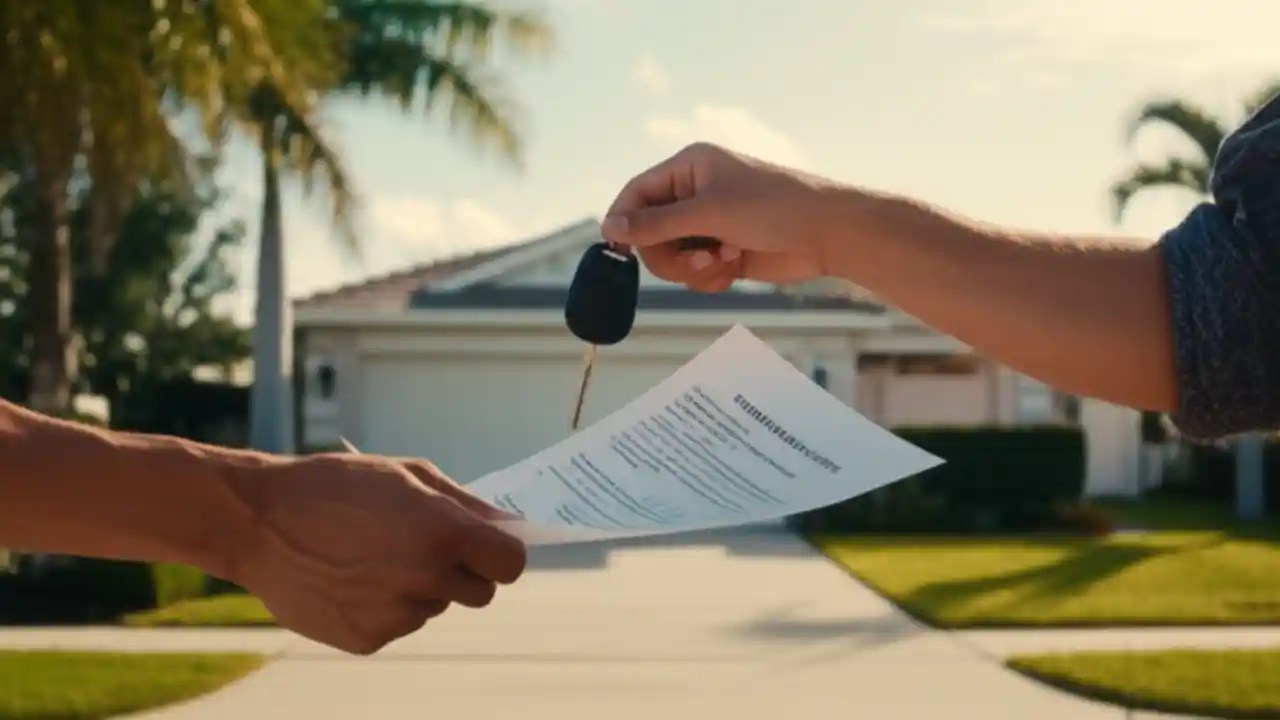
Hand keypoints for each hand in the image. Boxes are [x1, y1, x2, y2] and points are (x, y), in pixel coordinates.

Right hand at [225, 454, 525, 654]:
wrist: (256, 521)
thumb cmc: (336, 487)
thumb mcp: (407, 475)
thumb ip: (465, 504)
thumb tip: (508, 526)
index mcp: (443, 533)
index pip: (511, 564)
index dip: (502, 555)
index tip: (487, 549)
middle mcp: (425, 578)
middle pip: (480, 593)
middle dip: (464, 572)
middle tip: (424, 547)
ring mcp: (396, 614)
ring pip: (435, 606)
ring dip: (419, 586)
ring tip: (372, 554)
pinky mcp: (368, 639)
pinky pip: (398, 623)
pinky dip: (384, 605)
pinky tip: (351, 577)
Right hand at [601, 142, 844, 291]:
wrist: (828, 234)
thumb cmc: (774, 208)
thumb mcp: (709, 212)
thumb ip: (656, 223)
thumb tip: (610, 228)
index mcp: (690, 167)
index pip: (637, 193)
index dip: (625, 221)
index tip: (618, 250)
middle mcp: (696, 193)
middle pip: (650, 233)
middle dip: (669, 253)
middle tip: (696, 258)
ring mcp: (710, 225)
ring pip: (671, 258)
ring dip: (692, 268)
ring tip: (722, 261)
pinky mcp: (723, 252)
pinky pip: (694, 273)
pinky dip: (708, 277)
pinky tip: (733, 268)